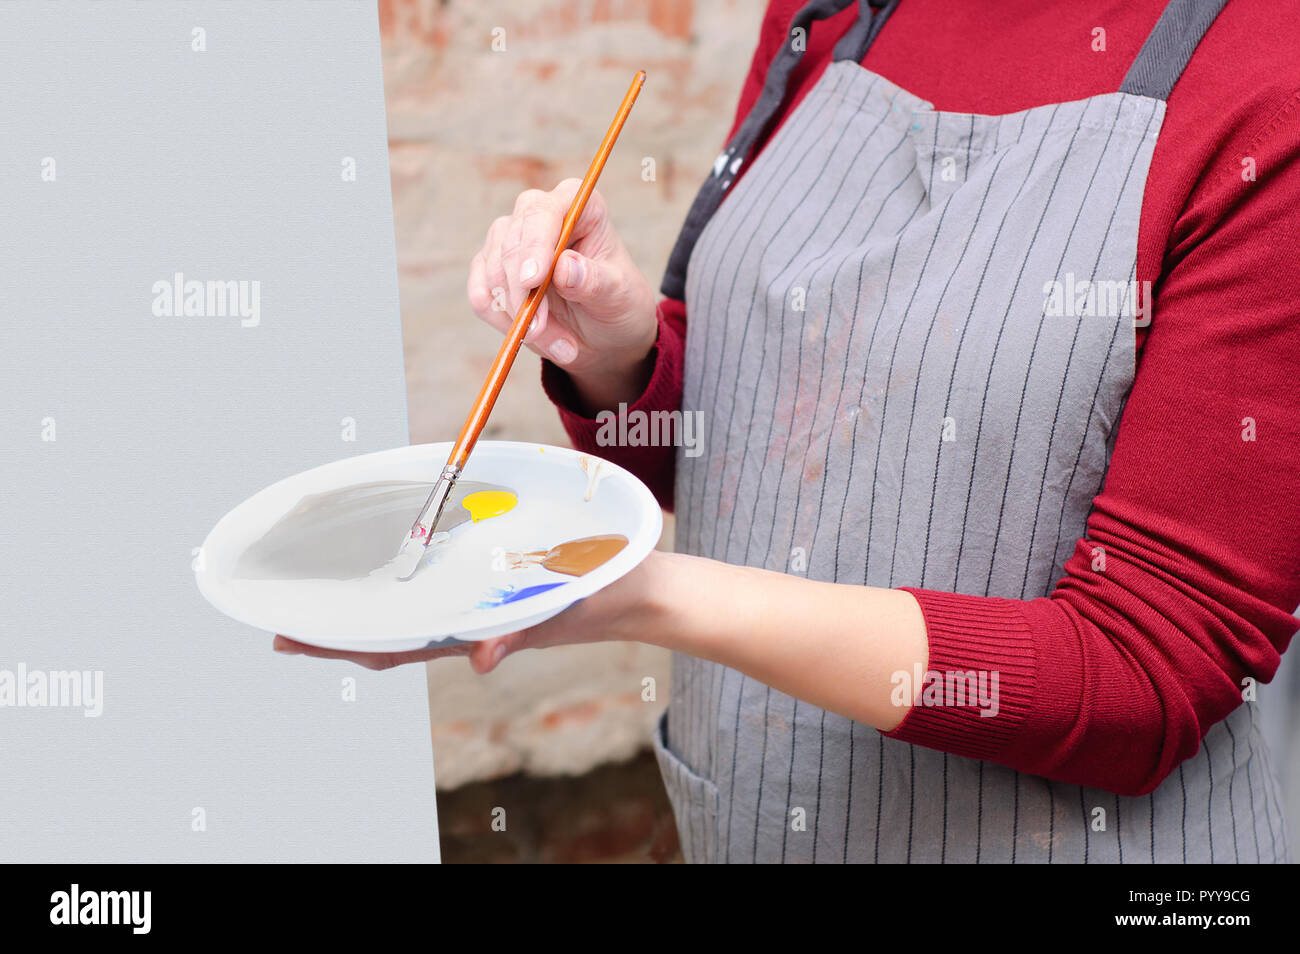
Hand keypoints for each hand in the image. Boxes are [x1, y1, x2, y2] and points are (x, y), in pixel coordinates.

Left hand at [272, 549, 674, 672]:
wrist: (642, 590)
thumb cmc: (606, 592)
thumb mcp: (568, 605)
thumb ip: (524, 630)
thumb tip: (482, 661)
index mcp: (478, 629)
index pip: (395, 644)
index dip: (341, 644)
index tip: (291, 638)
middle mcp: (469, 623)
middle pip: (388, 635)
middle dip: (335, 633)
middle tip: (278, 625)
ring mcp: (479, 609)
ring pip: (408, 617)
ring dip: (363, 612)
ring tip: (317, 602)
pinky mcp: (494, 592)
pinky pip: (438, 594)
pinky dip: (404, 587)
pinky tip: (388, 574)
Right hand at [467, 178, 657, 411]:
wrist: (605, 334)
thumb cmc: (618, 304)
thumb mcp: (618, 296)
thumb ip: (594, 280)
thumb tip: (565, 266)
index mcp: (579, 206)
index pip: (543, 212)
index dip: (534, 244)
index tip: (533, 281)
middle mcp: (539, 215)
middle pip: (510, 242)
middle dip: (523, 293)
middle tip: (541, 330)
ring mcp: (511, 240)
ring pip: (492, 273)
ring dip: (518, 316)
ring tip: (559, 344)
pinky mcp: (492, 271)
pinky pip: (481, 295)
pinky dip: (502, 323)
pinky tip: (532, 337)